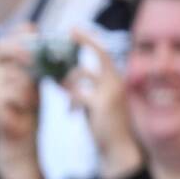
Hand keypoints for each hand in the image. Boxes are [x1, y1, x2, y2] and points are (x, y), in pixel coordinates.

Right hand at [0, 27, 39, 146]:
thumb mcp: (35, 82)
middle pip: (0, 50)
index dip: (15, 36)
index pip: (1, 45)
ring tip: (34, 98)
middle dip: (19, 50)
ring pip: (9, 73)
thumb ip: (37, 64)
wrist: (20, 140)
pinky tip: (26, 109)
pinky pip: (9, 94)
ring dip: (26, 83)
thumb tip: (44, 42)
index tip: (33, 32)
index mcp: (2, 70)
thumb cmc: (28, 109)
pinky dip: (23, 99)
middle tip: (33, 58)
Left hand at [62, 28, 142, 178]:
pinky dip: (70, 102)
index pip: (105, 53)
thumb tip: (62, 77)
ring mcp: (111, 92)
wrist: (117, 148)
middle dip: (84, 42)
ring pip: (81, 75)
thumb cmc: (104, 125)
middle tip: (67, 34)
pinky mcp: (101, 104)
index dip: (89, 40)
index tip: (74, 30)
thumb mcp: (96, 102)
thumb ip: (85, 88)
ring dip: (68, 84)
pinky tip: (71, 113)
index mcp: (117, 80)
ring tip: (64, 95)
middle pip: (101, 53)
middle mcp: (117, 82)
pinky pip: (76, 94)